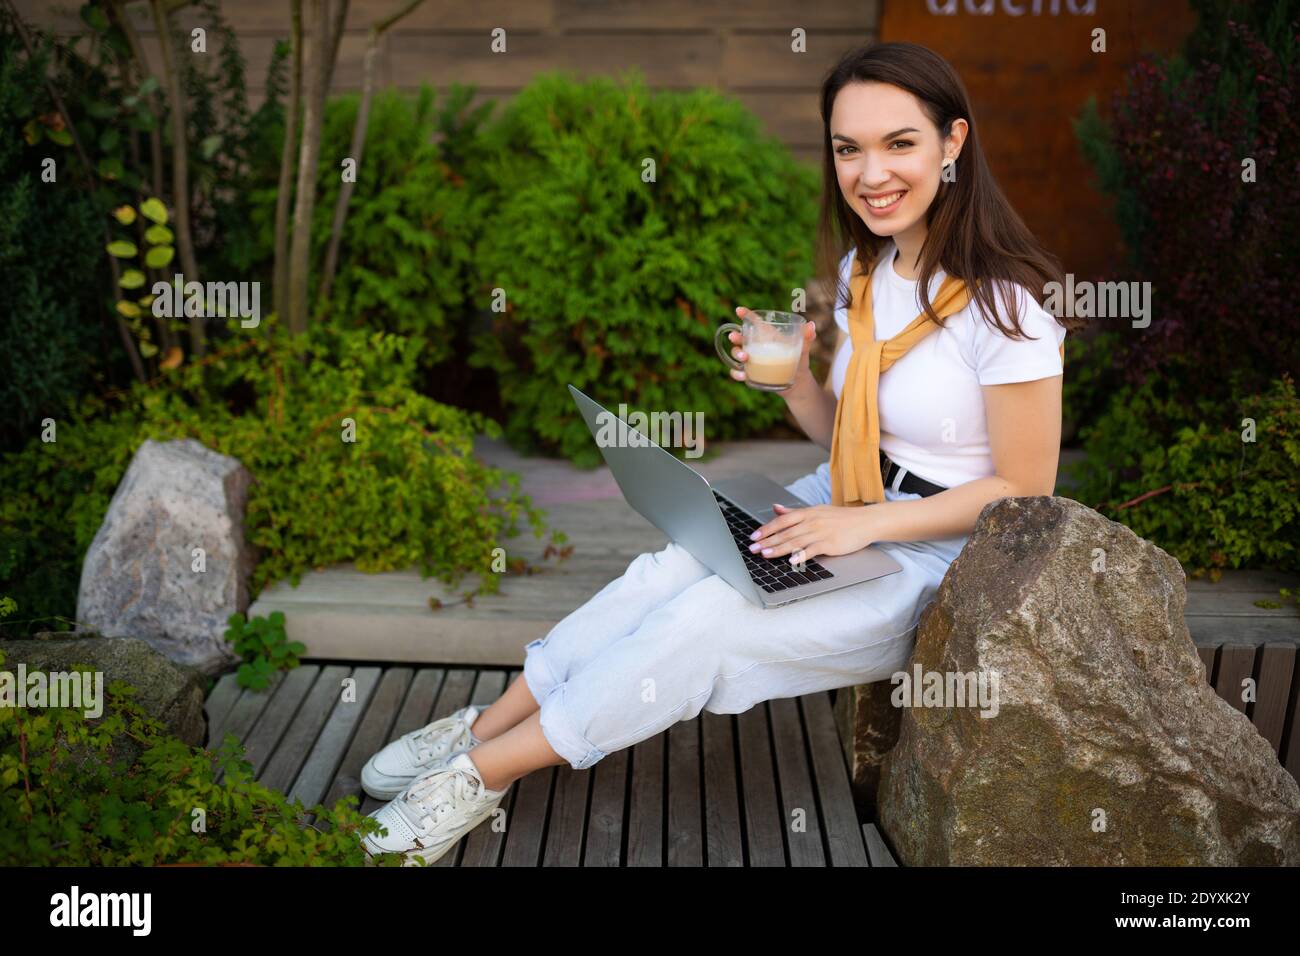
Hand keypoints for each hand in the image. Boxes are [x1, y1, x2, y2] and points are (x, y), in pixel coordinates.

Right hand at [725, 306, 817, 392]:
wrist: (797, 382)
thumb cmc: (800, 360)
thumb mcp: (804, 348)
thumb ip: (807, 337)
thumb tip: (811, 325)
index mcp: (768, 336)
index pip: (754, 322)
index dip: (746, 315)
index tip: (739, 310)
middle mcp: (757, 346)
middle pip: (741, 338)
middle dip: (736, 336)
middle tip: (735, 337)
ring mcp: (752, 359)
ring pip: (737, 354)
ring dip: (737, 354)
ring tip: (745, 358)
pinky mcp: (750, 373)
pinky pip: (738, 372)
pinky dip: (737, 373)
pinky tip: (743, 375)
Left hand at [747, 502, 877, 563]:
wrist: (866, 521)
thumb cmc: (841, 518)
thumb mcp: (816, 510)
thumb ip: (794, 512)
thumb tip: (775, 508)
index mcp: (807, 512)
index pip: (782, 520)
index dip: (767, 529)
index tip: (754, 537)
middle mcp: (812, 521)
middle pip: (786, 532)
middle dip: (767, 541)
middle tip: (753, 549)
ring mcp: (821, 532)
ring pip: (796, 541)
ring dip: (779, 549)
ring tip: (765, 555)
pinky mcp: (830, 543)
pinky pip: (813, 549)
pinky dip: (802, 555)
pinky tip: (792, 560)